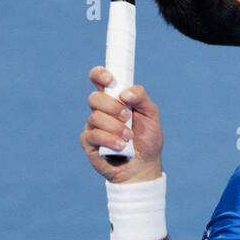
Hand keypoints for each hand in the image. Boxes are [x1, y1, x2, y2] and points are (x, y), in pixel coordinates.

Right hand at [80, 67, 163, 182]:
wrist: (144, 165)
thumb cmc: (147, 138)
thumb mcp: (151, 114)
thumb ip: (141, 97)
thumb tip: (124, 93)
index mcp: (114, 98)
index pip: (99, 79)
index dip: (100, 74)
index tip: (110, 79)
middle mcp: (101, 110)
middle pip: (94, 98)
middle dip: (112, 107)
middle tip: (127, 116)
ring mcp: (93, 126)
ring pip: (95, 117)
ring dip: (115, 127)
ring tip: (128, 137)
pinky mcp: (89, 142)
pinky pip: (94, 135)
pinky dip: (110, 139)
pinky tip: (121, 146)